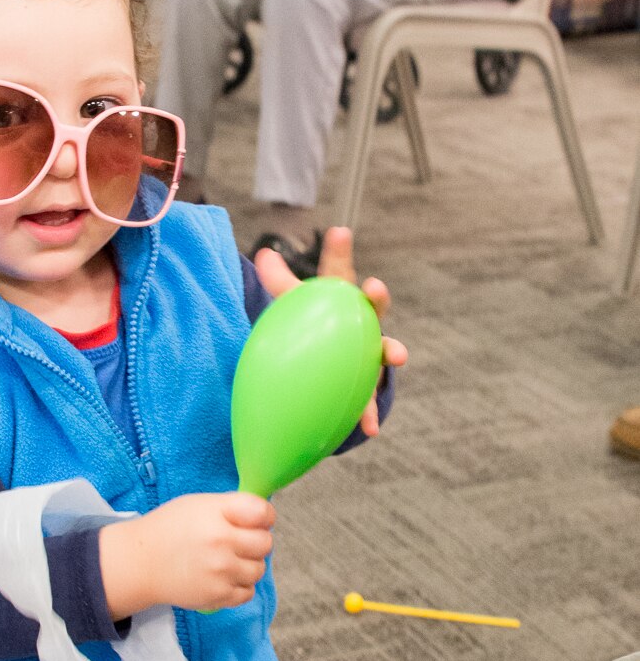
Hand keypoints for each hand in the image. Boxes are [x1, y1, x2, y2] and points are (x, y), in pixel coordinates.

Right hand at [99, 491, 274, 616]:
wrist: (140, 563)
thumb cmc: (170, 529)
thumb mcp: (199, 505)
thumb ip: (232, 508)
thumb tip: (265, 519)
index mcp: (217, 513)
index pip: (264, 513)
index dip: (263, 517)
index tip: (254, 521)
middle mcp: (221, 542)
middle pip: (265, 544)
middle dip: (255, 542)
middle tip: (236, 543)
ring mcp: (221, 571)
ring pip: (258, 570)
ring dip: (247, 566)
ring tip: (225, 561)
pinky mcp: (218, 595)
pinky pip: (248, 592)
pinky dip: (238, 586)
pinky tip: (221, 577)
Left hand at [253, 225, 407, 437]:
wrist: (332, 363)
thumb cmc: (315, 324)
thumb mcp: (295, 304)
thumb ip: (280, 281)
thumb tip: (262, 254)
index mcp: (342, 299)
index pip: (339, 272)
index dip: (339, 252)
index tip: (338, 232)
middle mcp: (363, 321)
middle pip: (373, 306)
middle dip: (377, 296)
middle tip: (375, 287)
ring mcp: (370, 353)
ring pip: (384, 349)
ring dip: (392, 350)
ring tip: (399, 354)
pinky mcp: (368, 387)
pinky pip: (370, 402)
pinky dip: (370, 415)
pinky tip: (368, 428)